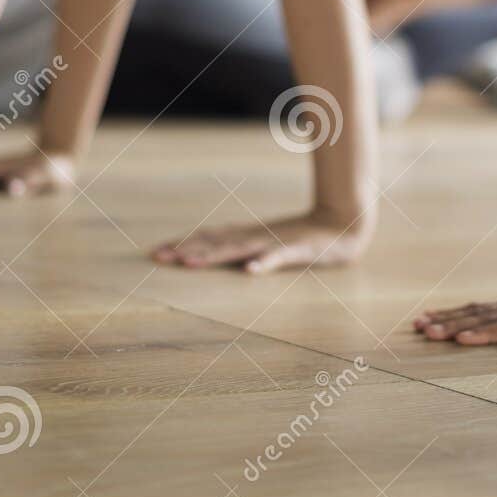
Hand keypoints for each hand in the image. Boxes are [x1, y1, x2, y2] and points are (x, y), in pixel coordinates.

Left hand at [151, 211, 372, 274]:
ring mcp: (274, 243)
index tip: (154, 252)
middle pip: (214, 243)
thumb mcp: (267, 245)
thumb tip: (215, 256)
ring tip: (189, 262)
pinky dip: (263, 263)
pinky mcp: (296, 250)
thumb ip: (244, 250)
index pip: (208, 239)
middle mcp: (255, 237)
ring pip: (239, 249)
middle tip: (156, 256)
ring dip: (214, 255)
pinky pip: (277, 258)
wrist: (343, 225)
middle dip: (185, 249)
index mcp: (247, 237)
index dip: (182, 244)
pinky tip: (249, 271)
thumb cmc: (302, 239)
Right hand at [413, 280, 496, 352]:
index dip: (488, 334)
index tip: (463, 339)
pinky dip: (453, 314)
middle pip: (485, 319)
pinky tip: (431, 318)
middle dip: (454, 326)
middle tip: (427, 332)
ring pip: (475, 313)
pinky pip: (476, 311)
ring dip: (447, 319)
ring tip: (419, 325)